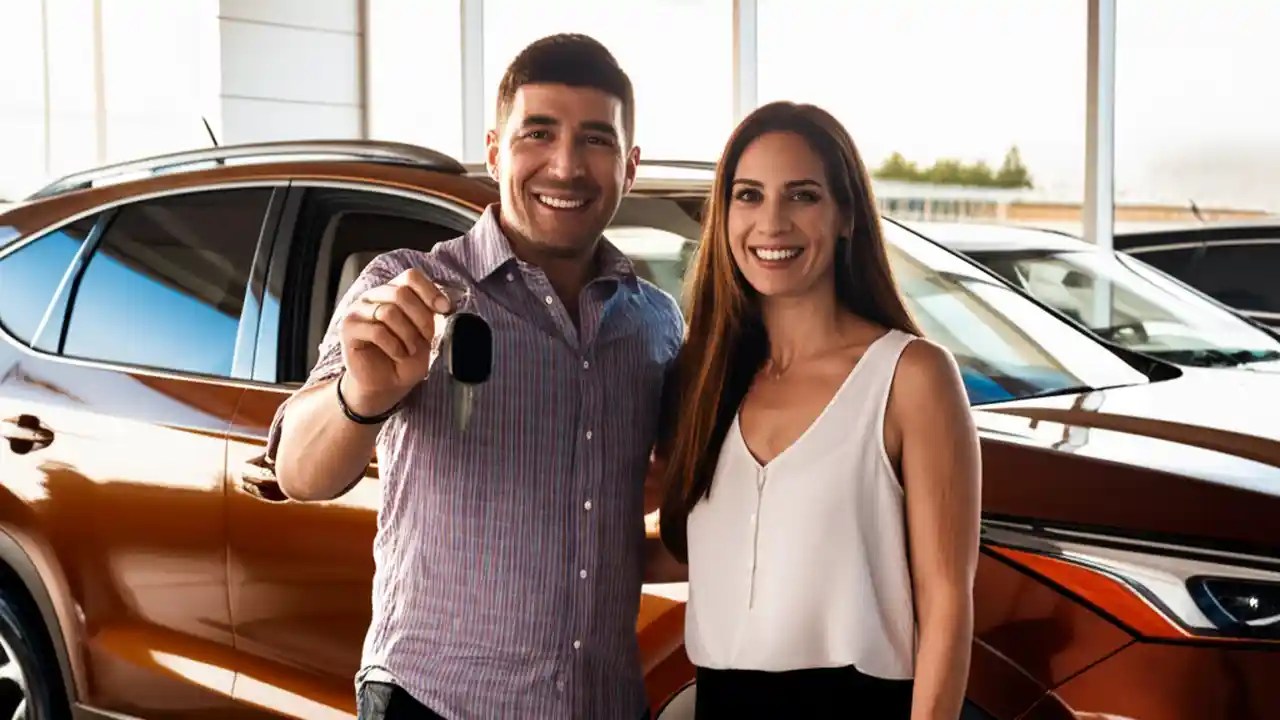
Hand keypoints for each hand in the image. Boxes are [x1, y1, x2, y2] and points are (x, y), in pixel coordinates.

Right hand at [338, 268, 453, 414]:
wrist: (386, 384)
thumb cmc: (405, 357)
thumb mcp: (426, 334)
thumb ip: (432, 315)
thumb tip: (447, 301)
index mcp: (393, 291)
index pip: (410, 276)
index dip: (430, 291)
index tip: (444, 309)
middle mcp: (374, 296)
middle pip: (400, 292)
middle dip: (421, 318)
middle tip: (426, 337)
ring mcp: (358, 310)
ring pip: (389, 312)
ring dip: (407, 335)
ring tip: (410, 349)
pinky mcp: (349, 328)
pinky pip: (376, 331)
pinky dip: (394, 346)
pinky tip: (398, 354)